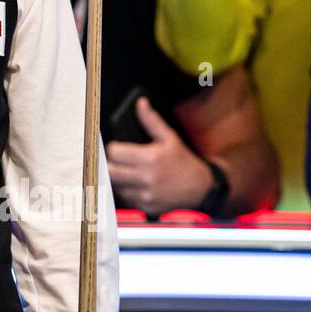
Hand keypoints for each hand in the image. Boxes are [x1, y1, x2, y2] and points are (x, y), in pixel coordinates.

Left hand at [106, 97, 213, 216]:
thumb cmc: (182, 161)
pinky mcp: (146, 207)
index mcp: (151, 158)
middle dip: (110, 165)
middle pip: (110, 171)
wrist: (200, 187)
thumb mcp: (169, 138)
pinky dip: (127, 192)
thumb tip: (141, 103)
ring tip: (129, 173)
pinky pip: (126, 199)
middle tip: (118, 162)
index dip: (114, 149)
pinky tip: (137, 185)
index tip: (118, 148)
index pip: (114, 152)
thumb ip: (151, 120)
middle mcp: (147, 178)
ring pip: (116, 186)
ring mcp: (146, 195)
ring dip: (118, 180)